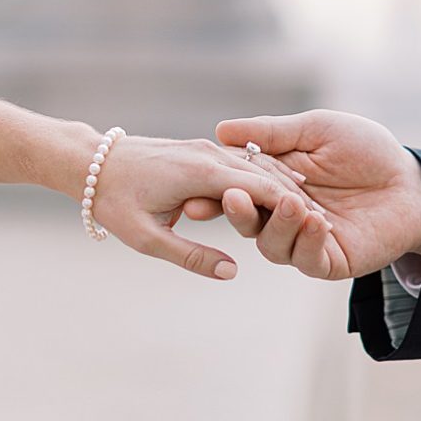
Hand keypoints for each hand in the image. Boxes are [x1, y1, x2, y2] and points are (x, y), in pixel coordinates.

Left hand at [68, 130, 320, 280]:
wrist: (90, 163)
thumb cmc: (115, 202)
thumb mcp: (147, 238)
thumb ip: (191, 255)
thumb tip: (232, 271)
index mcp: (202, 173)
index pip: (262, 188)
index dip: (293, 208)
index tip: (321, 228)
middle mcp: (209, 155)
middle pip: (267, 174)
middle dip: (298, 197)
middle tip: (330, 222)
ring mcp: (206, 149)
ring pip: (258, 165)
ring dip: (286, 185)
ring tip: (316, 210)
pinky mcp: (201, 149)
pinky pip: (243, 161)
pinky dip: (266, 176)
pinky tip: (284, 195)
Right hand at [198, 109, 420, 279]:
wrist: (412, 180)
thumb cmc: (365, 150)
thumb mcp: (316, 130)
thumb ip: (272, 133)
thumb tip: (222, 129)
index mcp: (270, 183)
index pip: (235, 190)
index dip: (214, 192)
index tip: (195, 191)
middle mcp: (280, 215)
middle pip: (245, 222)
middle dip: (236, 213)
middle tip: (233, 198)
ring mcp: (303, 240)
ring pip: (271, 245)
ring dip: (276, 225)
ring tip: (292, 203)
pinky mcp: (330, 261)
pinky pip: (307, 259)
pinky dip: (307, 241)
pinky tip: (317, 221)